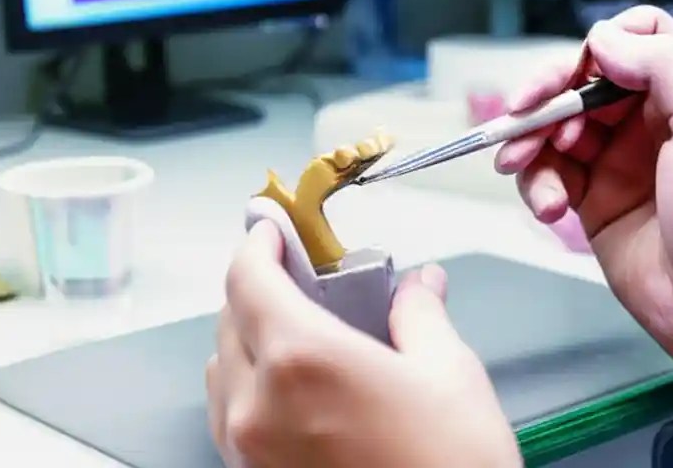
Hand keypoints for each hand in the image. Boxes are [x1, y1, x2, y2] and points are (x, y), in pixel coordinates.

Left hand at [207, 222, 519, 467]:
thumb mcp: (450, 376)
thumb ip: (419, 316)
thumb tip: (420, 285)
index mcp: (301, 358)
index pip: (247, 277)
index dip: (256, 242)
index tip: (269, 225)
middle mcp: (258, 403)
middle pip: (230, 319)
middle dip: (259, 287)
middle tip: (300, 276)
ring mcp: (248, 450)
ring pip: (222, 370)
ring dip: (248, 338)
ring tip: (298, 333)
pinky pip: (230, 417)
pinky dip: (249, 387)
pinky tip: (294, 390)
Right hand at [495, 6, 672, 361]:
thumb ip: (665, 66)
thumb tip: (605, 37)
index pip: (635, 40)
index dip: (600, 45)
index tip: (580, 72)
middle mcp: (646, 122)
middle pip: (579, 80)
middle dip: (544, 93)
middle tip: (520, 112)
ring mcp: (616, 162)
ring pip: (553, 126)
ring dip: (529, 141)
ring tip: (519, 165)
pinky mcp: (591, 202)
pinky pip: (547, 175)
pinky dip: (536, 184)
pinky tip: (548, 207)